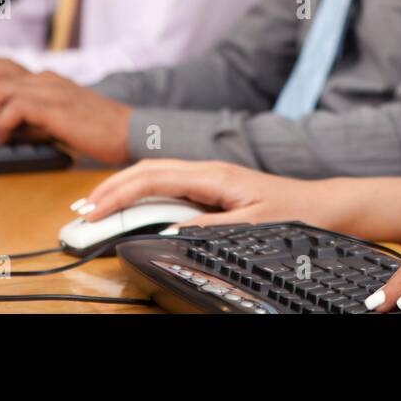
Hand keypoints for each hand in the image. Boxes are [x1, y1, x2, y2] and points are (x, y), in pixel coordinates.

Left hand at [0, 71, 131, 163]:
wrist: (132, 133)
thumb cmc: (99, 134)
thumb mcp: (59, 123)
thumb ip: (33, 122)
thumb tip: (1, 132)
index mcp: (48, 81)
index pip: (0, 79)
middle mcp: (47, 79)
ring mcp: (52, 90)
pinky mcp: (56, 106)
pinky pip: (13, 107)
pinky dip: (1, 124)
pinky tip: (5, 139)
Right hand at [75, 159, 347, 230]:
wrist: (319, 204)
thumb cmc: (291, 212)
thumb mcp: (251, 225)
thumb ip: (210, 227)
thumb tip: (171, 230)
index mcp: (213, 175)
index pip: (153, 177)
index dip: (119, 193)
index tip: (94, 212)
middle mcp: (207, 170)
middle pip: (147, 170)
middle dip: (110, 187)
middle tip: (81, 211)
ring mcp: (208, 176)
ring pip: (155, 174)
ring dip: (123, 189)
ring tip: (96, 208)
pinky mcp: (211, 185)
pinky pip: (169, 183)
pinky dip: (143, 193)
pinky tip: (131, 206)